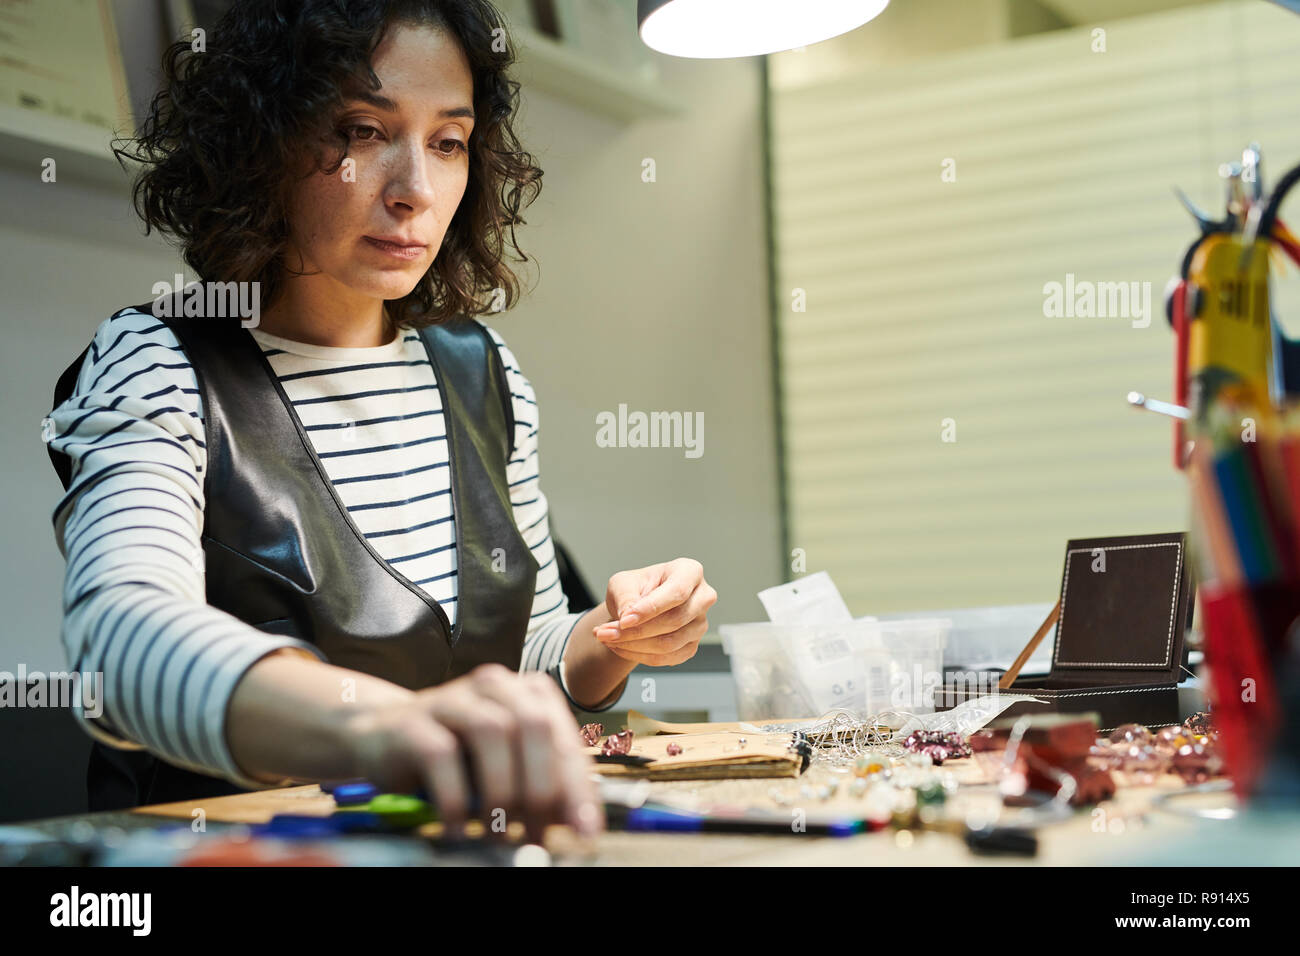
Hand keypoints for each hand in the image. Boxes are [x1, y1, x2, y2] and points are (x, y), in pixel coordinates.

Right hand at [342, 664, 600, 842]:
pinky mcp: (413, 721)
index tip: (586, 830)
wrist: (381, 737)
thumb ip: (541, 785)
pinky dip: (455, 798)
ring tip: (500, 832)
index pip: (562, 735)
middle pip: (533, 725)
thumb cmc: (456, 756)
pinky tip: (459, 828)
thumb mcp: (505, 767)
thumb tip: (577, 824)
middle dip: (542, 786)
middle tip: (537, 833)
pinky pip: (441, 755)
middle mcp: (493, 686)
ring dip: (502, 790)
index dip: (577, 785)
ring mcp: (451, 698)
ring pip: (492, 731)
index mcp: (526, 692)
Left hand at [594, 557, 717, 665]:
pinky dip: (639, 656)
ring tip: (607, 638)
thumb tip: (628, 617)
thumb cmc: (635, 589)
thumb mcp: (623, 583)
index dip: (651, 608)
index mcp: (689, 572)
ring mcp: (699, 624)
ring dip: (633, 645)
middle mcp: (702, 597)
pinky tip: (621, 647)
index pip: (677, 592)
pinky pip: (667, 658)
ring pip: (670, 643)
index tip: (624, 620)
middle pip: (675, 620)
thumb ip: (626, 596)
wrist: (636, 609)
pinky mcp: (691, 646)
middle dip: (636, 631)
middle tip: (606, 632)